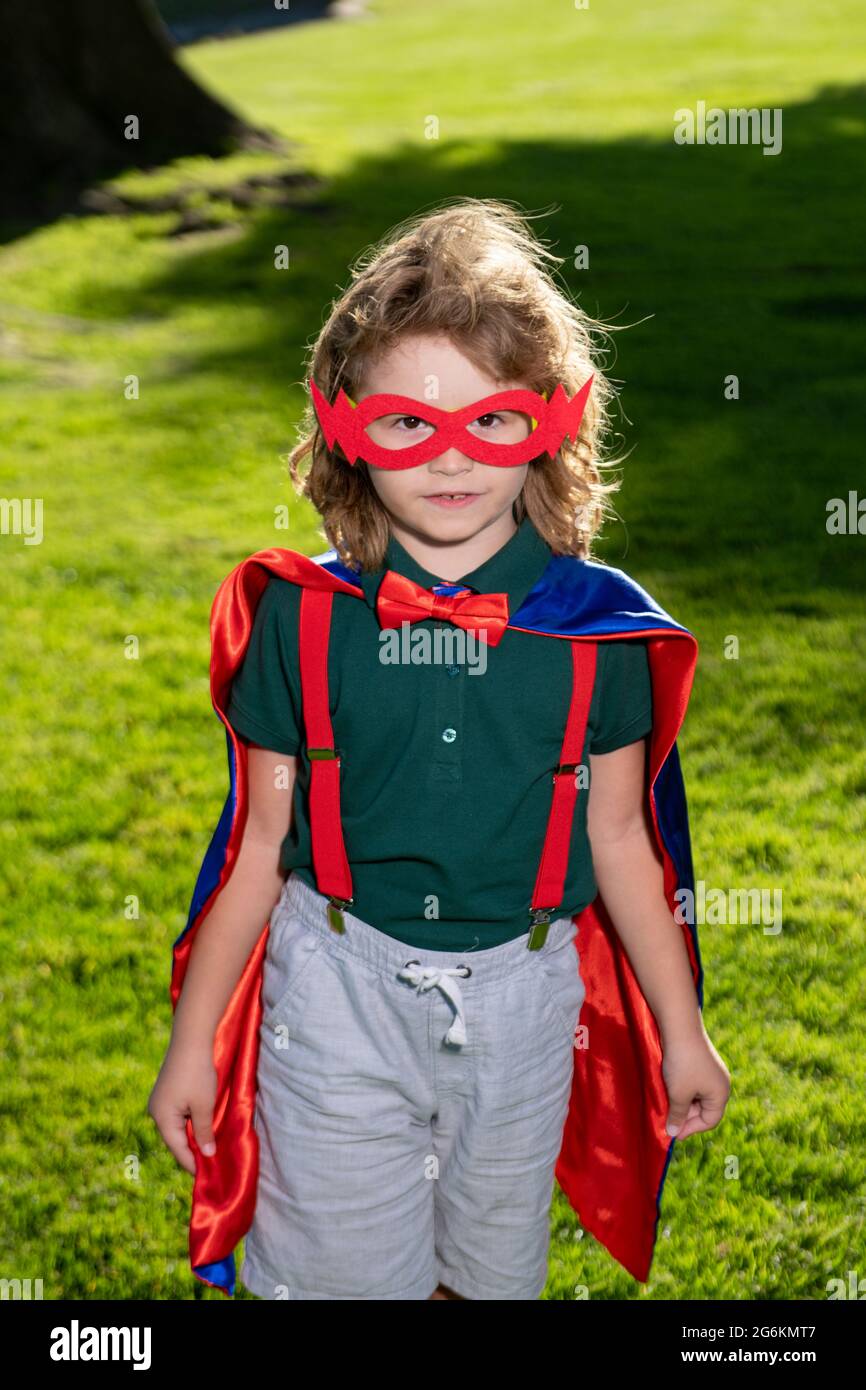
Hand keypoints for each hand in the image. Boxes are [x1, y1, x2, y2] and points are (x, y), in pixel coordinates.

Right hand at [147, 1039, 217, 1174]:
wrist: (190, 1040)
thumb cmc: (197, 1074)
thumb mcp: (204, 1106)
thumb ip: (204, 1132)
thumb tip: (206, 1155)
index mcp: (162, 1118)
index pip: (178, 1149)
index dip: (193, 1164)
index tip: (207, 1177)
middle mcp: (156, 1112)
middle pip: (175, 1140)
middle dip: (192, 1151)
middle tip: (210, 1164)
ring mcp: (160, 1101)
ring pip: (177, 1127)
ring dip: (192, 1136)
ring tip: (209, 1148)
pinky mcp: (167, 1093)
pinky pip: (178, 1116)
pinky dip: (190, 1123)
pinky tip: (202, 1126)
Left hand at [661, 1028, 730, 1140]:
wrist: (680, 1028)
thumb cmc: (682, 1064)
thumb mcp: (678, 1094)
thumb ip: (677, 1115)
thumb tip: (673, 1133)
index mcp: (721, 1093)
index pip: (710, 1120)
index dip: (691, 1129)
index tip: (673, 1132)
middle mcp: (721, 1083)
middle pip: (705, 1109)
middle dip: (685, 1115)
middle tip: (667, 1117)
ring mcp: (712, 1071)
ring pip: (697, 1096)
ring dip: (682, 1102)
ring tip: (666, 1102)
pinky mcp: (702, 1062)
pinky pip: (694, 1083)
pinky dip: (682, 1089)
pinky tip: (669, 1087)